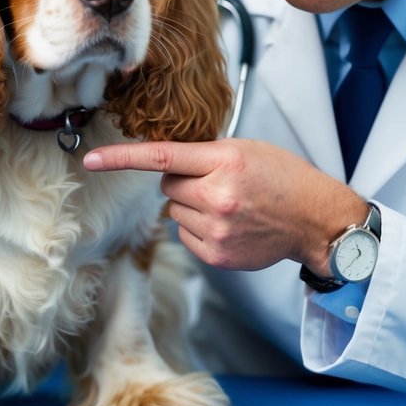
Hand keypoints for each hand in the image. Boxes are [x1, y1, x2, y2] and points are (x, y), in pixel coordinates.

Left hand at [83, 139, 368, 275]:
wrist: (315, 219)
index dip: (121, 158)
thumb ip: (205, 156)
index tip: (90, 160)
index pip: (161, 157)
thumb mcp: (246, 151)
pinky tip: (230, 226)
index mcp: (225, 162)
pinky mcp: (216, 254)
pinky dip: (200, 229)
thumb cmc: (283, 178)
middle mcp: (217, 196)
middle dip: (184, 182)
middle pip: (167, 186)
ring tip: (231, 206)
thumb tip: (165, 169)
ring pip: (175, 212)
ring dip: (193, 207)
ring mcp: (215, 229)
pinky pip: (185, 235)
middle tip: (217, 183)